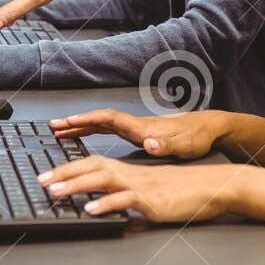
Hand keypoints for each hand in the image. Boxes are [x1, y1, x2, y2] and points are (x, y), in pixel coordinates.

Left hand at [37, 156, 247, 224]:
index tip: (49, 175)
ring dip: (76, 185)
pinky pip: (125, 199)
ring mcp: (143, 186)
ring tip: (54, 193)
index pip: (95, 164)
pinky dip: (105, 204)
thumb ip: (134, 199)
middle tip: (41, 181)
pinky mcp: (153, 200)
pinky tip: (90, 210)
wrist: (217, 186)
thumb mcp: (156, 194)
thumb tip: (116, 211)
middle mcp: (134, 175)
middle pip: (93, 167)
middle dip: (64, 174)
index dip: (70, 168)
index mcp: (133, 172)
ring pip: (103, 179)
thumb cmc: (190, 191)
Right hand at [49, 108, 226, 158]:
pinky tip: (86, 136)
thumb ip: (165, 145)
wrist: (210, 128)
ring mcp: (138, 127)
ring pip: (103, 124)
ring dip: (82, 126)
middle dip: (76, 122)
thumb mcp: (184, 146)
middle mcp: (137, 125)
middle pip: (100, 119)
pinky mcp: (141, 132)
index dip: (86, 120)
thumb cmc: (197, 138)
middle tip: (53, 127)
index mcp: (142, 128)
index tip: (66, 123)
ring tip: (61, 132)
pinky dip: (94, 131)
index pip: (109, 119)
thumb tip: (148, 143)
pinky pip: (110, 130)